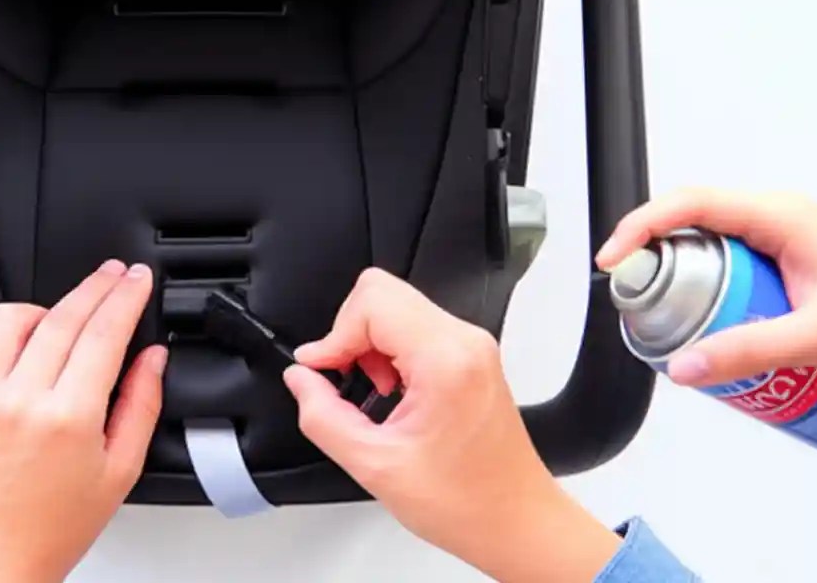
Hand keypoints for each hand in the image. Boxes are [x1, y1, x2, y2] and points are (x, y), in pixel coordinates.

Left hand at [0, 260, 166, 582]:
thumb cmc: (48, 530)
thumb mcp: (118, 474)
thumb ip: (141, 407)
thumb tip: (152, 359)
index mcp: (68, 419)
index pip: (104, 332)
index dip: (127, 296)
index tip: (138, 279)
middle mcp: (20, 399)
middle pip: (65, 315)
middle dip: (98, 286)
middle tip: (117, 274)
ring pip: (13, 316)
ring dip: (47, 302)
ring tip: (69, 309)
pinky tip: (18, 327)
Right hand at [283, 269, 619, 582]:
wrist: (516, 522)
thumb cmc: (466, 502)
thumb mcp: (374, 466)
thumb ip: (323, 417)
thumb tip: (300, 380)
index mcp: (446, 360)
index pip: (372, 302)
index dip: (334, 334)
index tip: (320, 369)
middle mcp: (465, 342)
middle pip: (383, 294)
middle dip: (350, 334)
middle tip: (345, 380)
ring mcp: (472, 346)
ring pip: (397, 307)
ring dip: (370, 343)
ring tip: (375, 392)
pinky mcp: (471, 356)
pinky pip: (416, 328)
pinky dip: (390, 350)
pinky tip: (392, 392)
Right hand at [596, 188, 816, 385]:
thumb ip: (747, 351)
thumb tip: (682, 366)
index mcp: (781, 216)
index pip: (690, 204)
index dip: (640, 227)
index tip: (614, 260)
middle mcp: (777, 215)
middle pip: (690, 219)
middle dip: (654, 254)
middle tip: (634, 294)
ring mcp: (780, 232)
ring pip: (707, 239)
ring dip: (680, 272)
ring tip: (666, 310)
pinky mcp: (784, 254)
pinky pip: (728, 257)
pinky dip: (705, 283)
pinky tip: (708, 318)